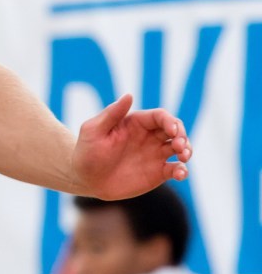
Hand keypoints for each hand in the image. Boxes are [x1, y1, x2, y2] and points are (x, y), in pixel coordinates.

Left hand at [72, 94, 191, 199]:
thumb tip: (129, 95)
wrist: (85, 178)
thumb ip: (112, 114)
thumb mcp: (94, 130)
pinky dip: (183, 170)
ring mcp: (154, 154)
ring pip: (180, 147)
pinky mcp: (157, 172)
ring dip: (188, 150)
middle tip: (180, 146)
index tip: (172, 131)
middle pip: (175, 130)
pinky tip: (180, 174)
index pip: (160, 116)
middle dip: (182, 135)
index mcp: (135, 123)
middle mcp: (149, 136)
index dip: (170, 121)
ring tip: (183, 157)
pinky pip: (176, 169)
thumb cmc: (87, 151)